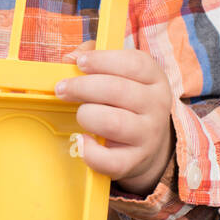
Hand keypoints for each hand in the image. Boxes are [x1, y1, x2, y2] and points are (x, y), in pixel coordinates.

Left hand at [53, 39, 174, 196]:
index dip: (102, 60)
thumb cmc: (125, 101)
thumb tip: (70, 57)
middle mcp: (157, 105)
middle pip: (118, 90)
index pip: (134, 63)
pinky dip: (89, 151)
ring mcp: (148, 135)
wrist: (149, 145)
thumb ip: (95, 57)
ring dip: (87, 115)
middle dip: (82, 87)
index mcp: (154, 78)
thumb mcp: (120, 73)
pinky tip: (82, 140)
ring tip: (81, 114)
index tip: (80, 62)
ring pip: (113, 123)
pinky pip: (109, 160)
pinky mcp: (134, 161)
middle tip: (62, 89)